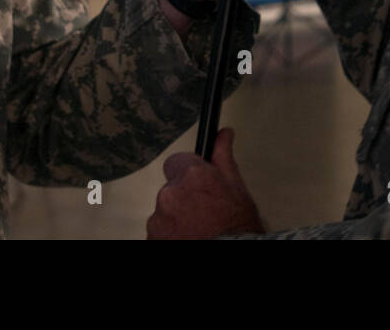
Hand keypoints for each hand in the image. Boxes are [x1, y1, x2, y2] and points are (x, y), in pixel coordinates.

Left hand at [147, 129, 264, 238]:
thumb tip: (223, 135)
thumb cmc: (237, 228)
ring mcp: (159, 219)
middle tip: (204, 211)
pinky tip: (189, 238)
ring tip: (198, 228)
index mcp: (192, 175)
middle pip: (170, 188)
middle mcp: (171, 194)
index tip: (198, 185)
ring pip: (163, 211)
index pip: (176, 161)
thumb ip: (223, 157)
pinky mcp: (152, 238)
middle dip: (183, 197)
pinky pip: (158, 231)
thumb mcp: (237, 188)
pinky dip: (170, 235)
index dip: (188, 173)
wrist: (232, 253)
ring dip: (175, 217)